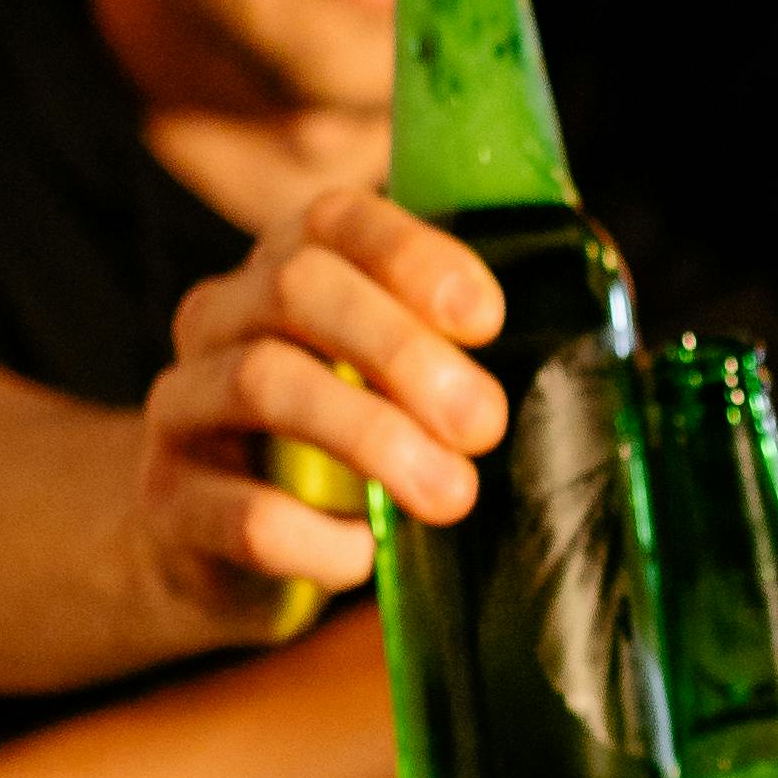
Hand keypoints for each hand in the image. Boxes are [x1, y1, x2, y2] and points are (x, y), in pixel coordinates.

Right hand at [134, 187, 515, 641]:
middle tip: (485, 423)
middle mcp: (217, 318)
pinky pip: (241, 512)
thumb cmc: (339, 449)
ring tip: (452, 495)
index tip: (488, 319)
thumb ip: (464, 348)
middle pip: (297, 289)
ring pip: (263, 383)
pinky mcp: (166, 504)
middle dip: (404, 351)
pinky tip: (364, 557)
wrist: (215, 550)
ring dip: (374, 437)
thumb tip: (610, 328)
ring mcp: (180, 407)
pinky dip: (320, 540)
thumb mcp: (391, 383)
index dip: (415, 257)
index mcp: (282, 269)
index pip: (335, 220)